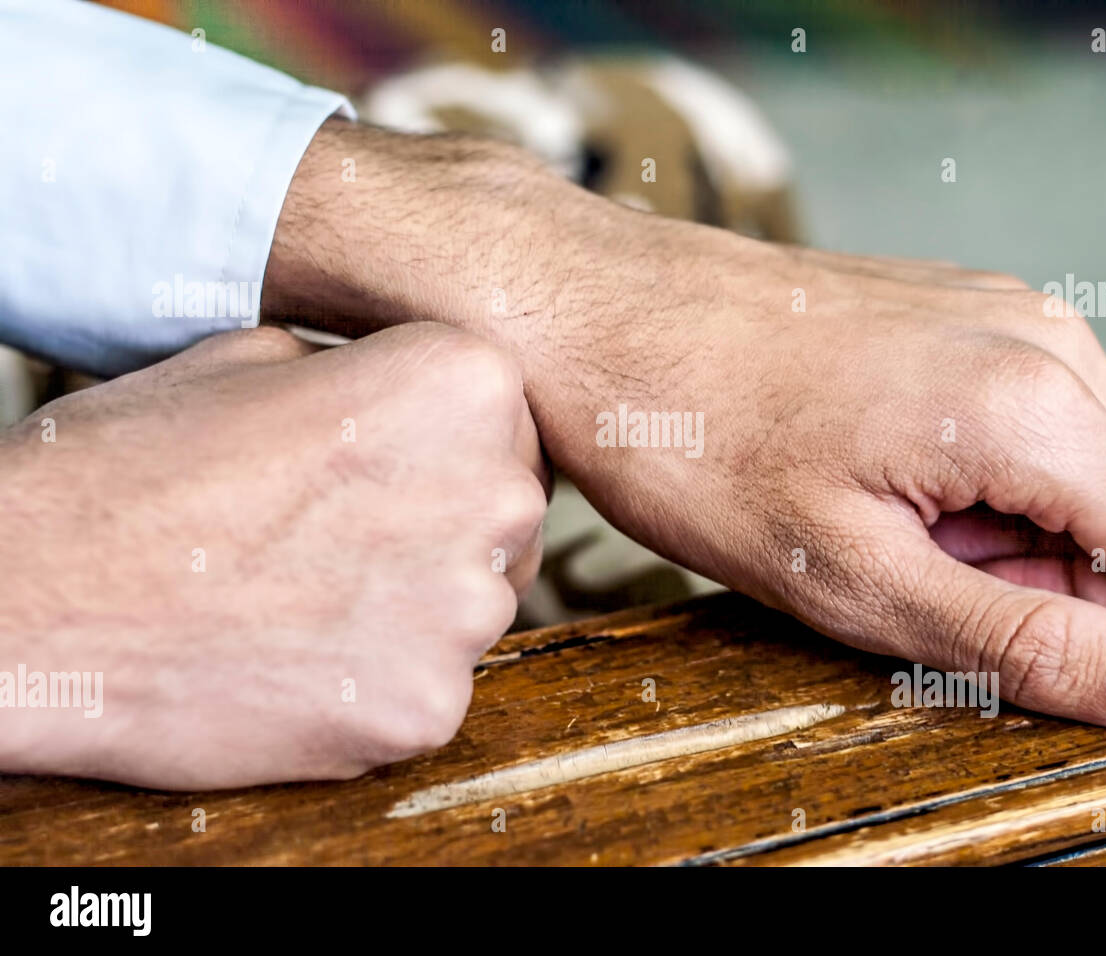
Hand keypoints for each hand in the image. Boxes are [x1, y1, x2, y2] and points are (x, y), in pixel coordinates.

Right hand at [0, 324, 546, 787]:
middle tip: (337, 541)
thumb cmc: (130, 466)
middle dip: (440, 530)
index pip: (508, 427)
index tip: (385, 475)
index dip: (442, 455)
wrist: (30, 597)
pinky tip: (295, 659)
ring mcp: (464, 611)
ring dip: (410, 610)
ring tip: (300, 599)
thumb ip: (369, 373)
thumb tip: (412, 400)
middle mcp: (494, 491)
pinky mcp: (424, 707)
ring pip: (472, 609)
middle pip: (505, 521)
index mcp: (462, 383)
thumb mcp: (255, 356)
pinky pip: (431, 688)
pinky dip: (375, 682)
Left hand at [264, 123, 1105, 734]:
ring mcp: (1009, 307)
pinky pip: (1038, 418)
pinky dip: (975, 466)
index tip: (962, 601)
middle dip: (1043, 571)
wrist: (601, 310)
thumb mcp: (852, 579)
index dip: (1087, 623)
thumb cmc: (697, 442)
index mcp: (1035, 410)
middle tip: (903, 554)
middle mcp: (1047, 338)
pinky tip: (872, 456)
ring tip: (877, 501)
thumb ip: (1022, 642)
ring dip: (1003, 522)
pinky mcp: (969, 303)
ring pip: (1091, 472)